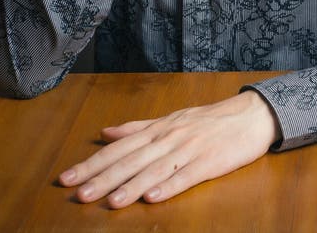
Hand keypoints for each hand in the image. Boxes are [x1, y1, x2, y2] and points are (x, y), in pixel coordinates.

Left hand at [58, 90, 280, 207]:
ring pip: (155, 170)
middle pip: (131, 160)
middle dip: (103, 178)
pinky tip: (153, 198)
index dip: (93, 163)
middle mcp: (169, 137)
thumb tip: (106, 132)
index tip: (67, 178)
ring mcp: (189, 149)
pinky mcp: (209, 162)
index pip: (119, 148)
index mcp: (158, 129)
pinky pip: (186, 176)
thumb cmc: (208, 120)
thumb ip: (138, 127)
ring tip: (110, 202)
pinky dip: (169, 187)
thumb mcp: (171, 119)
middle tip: (78, 194)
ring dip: (132, 186)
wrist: (249, 115)